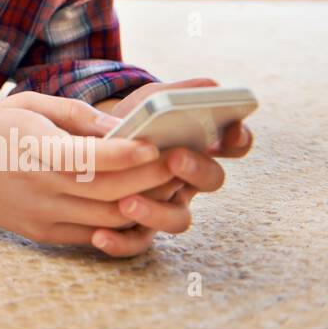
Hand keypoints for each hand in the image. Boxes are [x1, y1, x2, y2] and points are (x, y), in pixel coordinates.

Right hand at [0, 90, 178, 254]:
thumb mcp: (26, 103)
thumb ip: (74, 113)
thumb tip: (119, 127)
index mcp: (32, 148)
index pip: (86, 157)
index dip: (125, 153)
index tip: (155, 141)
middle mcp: (38, 186)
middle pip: (108, 190)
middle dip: (151, 177)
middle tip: (181, 159)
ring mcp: (41, 215)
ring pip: (108, 217)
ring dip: (145, 202)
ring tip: (170, 182)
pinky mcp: (44, 233)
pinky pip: (95, 233)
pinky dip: (124, 221)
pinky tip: (142, 202)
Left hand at [89, 77, 254, 256]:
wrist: (88, 143)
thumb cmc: (129, 121)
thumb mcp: (149, 101)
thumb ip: (176, 94)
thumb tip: (210, 85)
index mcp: (200, 146)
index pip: (235, 144)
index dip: (239, 138)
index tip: (231, 130)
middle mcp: (190, 180)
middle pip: (211, 181)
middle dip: (196, 169)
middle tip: (174, 158)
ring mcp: (168, 205)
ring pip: (178, 219)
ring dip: (157, 213)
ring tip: (128, 202)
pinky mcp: (139, 227)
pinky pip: (137, 242)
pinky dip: (121, 243)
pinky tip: (100, 236)